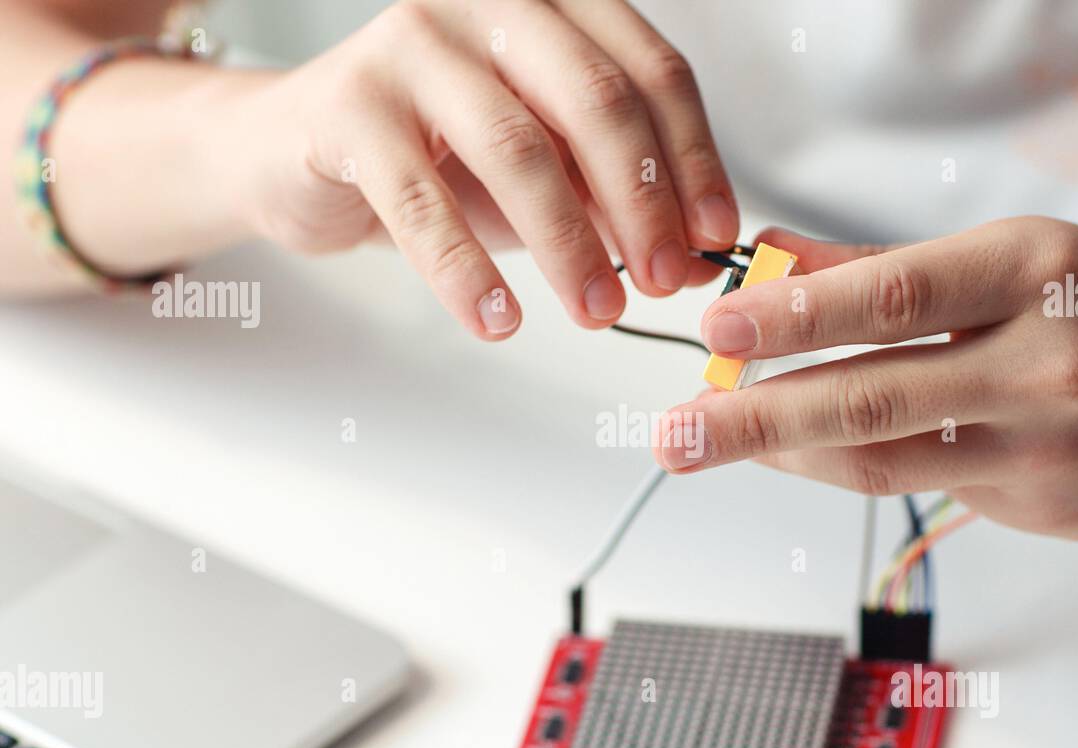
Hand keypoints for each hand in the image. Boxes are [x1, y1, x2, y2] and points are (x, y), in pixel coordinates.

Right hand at [234, 0, 737, 337]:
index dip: (693, 161)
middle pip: (597, 100)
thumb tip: (690, 251)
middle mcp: (486, 4)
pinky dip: (467, 272)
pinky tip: (499, 319)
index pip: (652, 73)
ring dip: (568, 244)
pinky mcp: (349, 104)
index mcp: (549, 7)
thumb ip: (609, 195)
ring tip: (596, 311)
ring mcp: (413, 45)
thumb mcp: (542, 171)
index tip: (714, 237)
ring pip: (518, 148)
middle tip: (664, 280)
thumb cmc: (433, 157)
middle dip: (644, 203)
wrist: (295, 152)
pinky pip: (423, 201)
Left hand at [653, 218, 1077, 538]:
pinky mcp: (1038, 503)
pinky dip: (851, 466)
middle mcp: (1040, 359)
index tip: (715, 330)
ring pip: (883, 457)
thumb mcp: (1025, 258)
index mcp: (1033, 269)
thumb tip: (776, 263)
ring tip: (710, 442)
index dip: (792, 319)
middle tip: (676, 432)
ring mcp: (1041, 444)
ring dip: (785, 451)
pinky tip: (806, 449)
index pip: (890, 296)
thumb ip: (892, 267)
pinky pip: (923, 487)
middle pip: (869, 396)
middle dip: (754, 418)